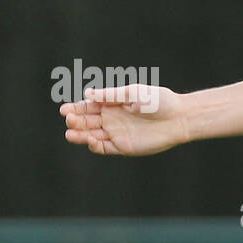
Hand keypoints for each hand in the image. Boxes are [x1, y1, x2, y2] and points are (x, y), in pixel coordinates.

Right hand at [60, 82, 188, 155]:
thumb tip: (87, 93)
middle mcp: (111, 119)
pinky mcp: (123, 147)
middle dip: (76, 121)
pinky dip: (94, 145)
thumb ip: (111, 95)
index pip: (88, 106)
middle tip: (70, 120)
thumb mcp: (133, 93)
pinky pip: (104, 148)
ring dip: (80, 134)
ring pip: (92, 135)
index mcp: (111, 104)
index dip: (75, 108)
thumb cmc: (158, 101)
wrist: (179, 118)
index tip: (64, 109)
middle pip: (87, 121)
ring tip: (70, 133)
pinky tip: (90, 140)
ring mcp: (116, 133)